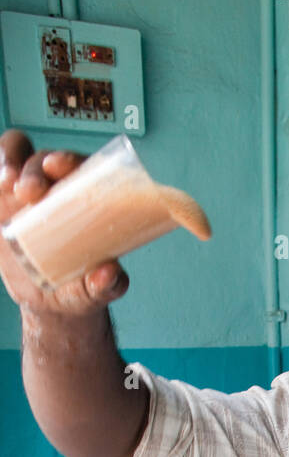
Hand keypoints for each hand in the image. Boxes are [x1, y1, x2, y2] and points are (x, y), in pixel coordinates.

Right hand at [0, 129, 128, 313]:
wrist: (45, 300)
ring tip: (6, 184)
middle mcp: (56, 187)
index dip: (70, 158)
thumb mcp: (91, 292)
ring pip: (16, 156)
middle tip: (30, 191)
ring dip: (9, 160)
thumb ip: (106, 286)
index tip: (58, 167)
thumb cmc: (77, 289)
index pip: (81, 167)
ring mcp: (26, 189)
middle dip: (35, 167)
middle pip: (44, 160)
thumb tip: (110, 273)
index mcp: (86, 200)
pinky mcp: (2, 197)